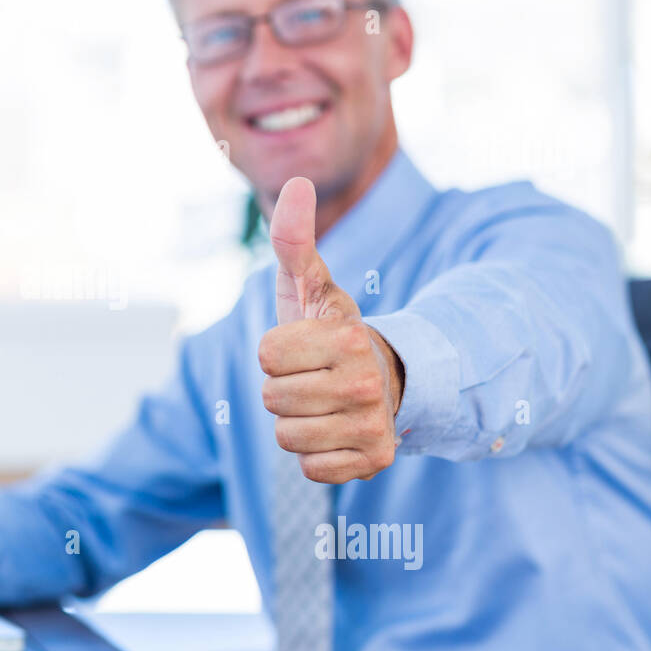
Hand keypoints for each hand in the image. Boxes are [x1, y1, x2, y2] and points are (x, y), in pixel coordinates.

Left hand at [259, 177, 403, 483]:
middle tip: (311, 377)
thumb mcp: (309, 284)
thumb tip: (297, 182)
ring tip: (321, 403)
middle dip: (282, 388)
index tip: (301, 346)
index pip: (266, 357)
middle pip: (272, 399)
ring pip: (286, 437)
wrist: (384, 379)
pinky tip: (335, 430)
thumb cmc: (329, 331)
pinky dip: (316, 454)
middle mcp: (366, 382)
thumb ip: (293, 238)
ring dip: (294, 422)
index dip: (274, 351)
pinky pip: (312, 468)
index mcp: (347, 336)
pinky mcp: (374, 461)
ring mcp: (374, 425)